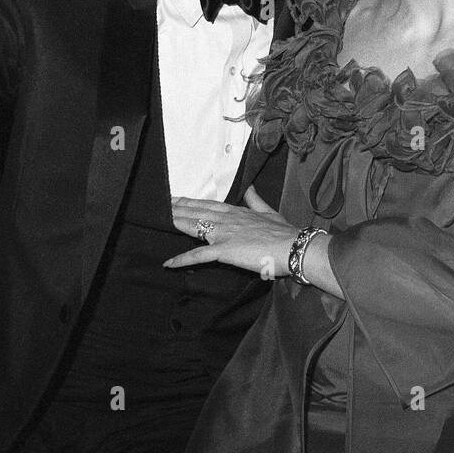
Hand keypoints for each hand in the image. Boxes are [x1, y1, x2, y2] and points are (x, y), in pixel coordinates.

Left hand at [165, 186, 298, 279]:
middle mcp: (228, 219)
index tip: (177, 198)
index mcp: (238, 212)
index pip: (209, 204)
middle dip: (178, 208)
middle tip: (159, 204)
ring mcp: (225, 234)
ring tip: (160, 220)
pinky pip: (199, 255)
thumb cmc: (285, 234)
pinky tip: (170, 263)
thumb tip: (249, 189)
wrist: (294, 247)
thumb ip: (256, 201)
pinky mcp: (226, 250)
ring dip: (176, 224)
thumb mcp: (270, 213)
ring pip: (194, 227)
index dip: (191, 202)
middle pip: (197, 212)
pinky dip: (183, 260)